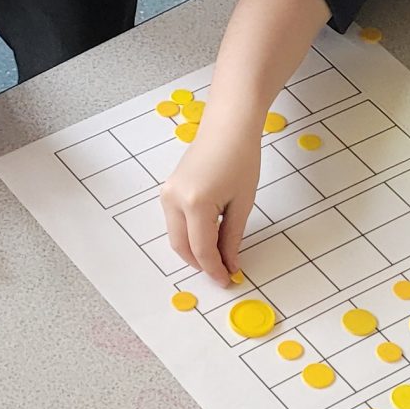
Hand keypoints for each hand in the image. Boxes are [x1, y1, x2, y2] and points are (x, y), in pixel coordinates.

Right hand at [160, 127, 262, 285]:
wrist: (228, 128)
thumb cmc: (240, 158)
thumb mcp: (242, 204)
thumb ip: (232, 238)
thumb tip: (229, 264)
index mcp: (195, 203)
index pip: (201, 250)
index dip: (214, 269)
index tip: (227, 280)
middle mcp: (174, 200)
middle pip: (182, 247)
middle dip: (202, 264)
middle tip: (223, 273)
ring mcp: (167, 195)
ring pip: (176, 238)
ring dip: (195, 251)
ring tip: (219, 255)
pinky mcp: (168, 191)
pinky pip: (175, 223)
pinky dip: (190, 236)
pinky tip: (209, 237)